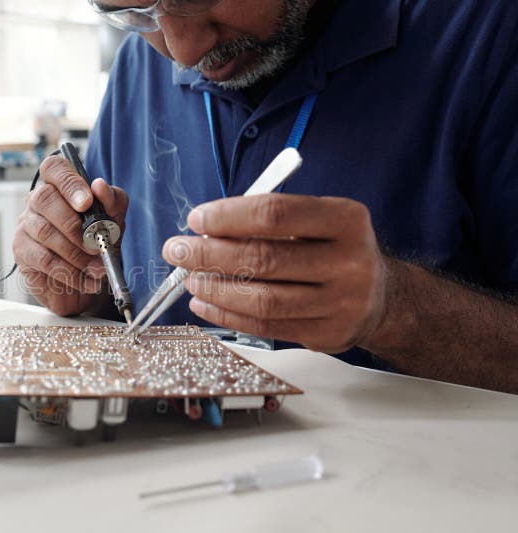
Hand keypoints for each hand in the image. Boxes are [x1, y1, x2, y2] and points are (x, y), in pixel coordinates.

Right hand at [13, 155, 128, 315]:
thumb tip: (100, 186)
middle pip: (45, 198)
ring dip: (77, 254)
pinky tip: (87, 281)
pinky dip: (71, 272)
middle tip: (96, 244)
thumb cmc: (97, 246)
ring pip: (45, 231)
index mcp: (60, 186)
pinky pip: (44, 259)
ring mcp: (26, 225)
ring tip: (97, 268)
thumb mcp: (114, 223)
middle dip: (74, 225)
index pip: (54, 168)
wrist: (87, 284)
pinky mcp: (22, 251)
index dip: (69, 182)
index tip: (87, 202)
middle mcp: (38, 201)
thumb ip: (113, 203)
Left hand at [162, 194, 388, 352]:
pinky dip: (227, 315)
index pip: (276, 214)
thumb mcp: (318, 221)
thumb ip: (270, 222)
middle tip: (176, 250)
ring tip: (189, 279)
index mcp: (345, 220)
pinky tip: (204, 303)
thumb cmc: (333, 250)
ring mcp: (340, 303)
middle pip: (264, 258)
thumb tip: (205, 232)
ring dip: (216, 288)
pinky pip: (266, 326)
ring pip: (263, 299)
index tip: (196, 219)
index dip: (229, 216)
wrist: (382, 298)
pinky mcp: (326, 334)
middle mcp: (348, 262)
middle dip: (209, 254)